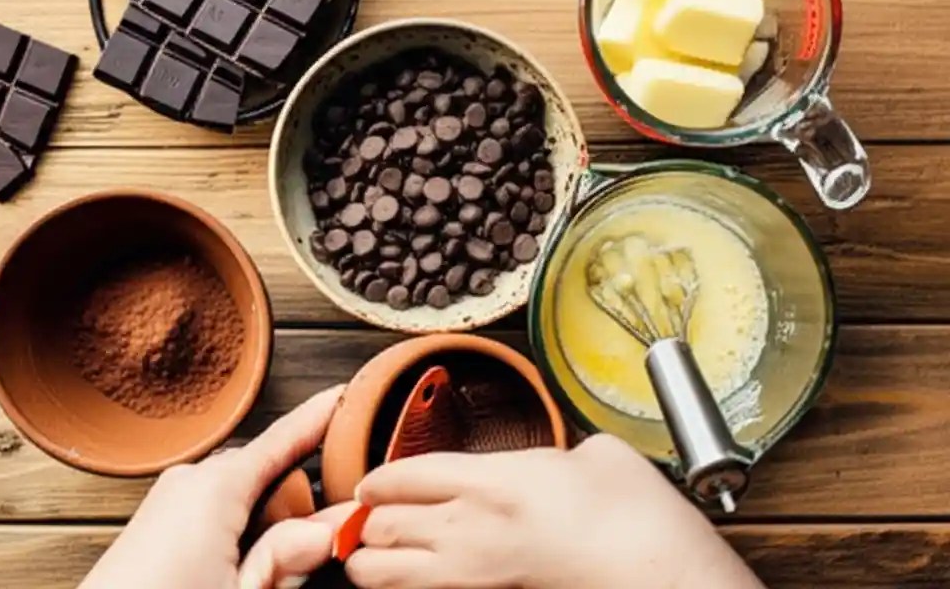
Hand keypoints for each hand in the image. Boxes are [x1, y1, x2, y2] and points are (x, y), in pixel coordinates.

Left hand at [80, 386, 350, 588]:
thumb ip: (289, 555)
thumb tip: (333, 526)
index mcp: (217, 487)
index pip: (284, 439)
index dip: (319, 417)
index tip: (345, 394)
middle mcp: (191, 479)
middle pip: (266, 470)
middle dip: (293, 500)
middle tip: (306, 547)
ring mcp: (170, 496)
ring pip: (240, 492)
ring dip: (262, 519)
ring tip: (256, 570)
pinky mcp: (156, 518)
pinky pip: (212, 506)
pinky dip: (235, 526)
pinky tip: (232, 566)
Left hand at [346, 434, 764, 588]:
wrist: (663, 575)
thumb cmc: (637, 517)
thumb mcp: (596, 453)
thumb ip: (553, 452)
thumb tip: (549, 460)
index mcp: (489, 481)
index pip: (398, 477)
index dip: (374, 480)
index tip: (370, 483)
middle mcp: (469, 530)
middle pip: (378, 526)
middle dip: (364, 523)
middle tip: (366, 519)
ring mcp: (473, 575)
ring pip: (383, 574)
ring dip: (370, 562)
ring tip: (372, 554)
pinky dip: (403, 588)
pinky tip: (411, 579)